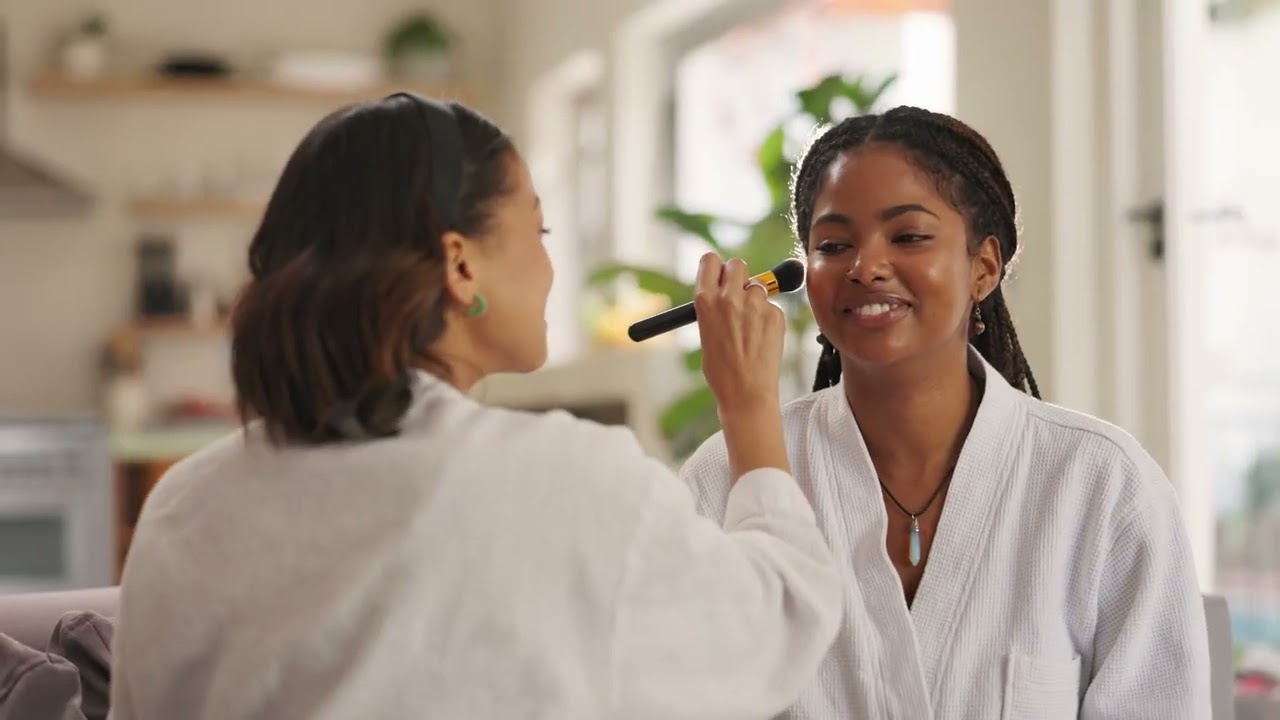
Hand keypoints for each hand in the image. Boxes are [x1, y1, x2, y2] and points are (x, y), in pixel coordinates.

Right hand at [693, 253, 785, 413]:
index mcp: (705, 301)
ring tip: (750, 329)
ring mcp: (755, 304)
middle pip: (738, 264)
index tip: (720, 276)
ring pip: (758, 287)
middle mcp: (729, 297)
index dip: (717, 268)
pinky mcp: (775, 314)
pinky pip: (772, 307)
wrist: (746, 392)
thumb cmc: (722, 370)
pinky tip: (762, 340)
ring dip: (755, 300)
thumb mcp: (706, 334)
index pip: (710, 260)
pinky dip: (768, 319)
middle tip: (739, 295)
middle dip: (739, 277)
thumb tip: (727, 291)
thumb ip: (715, 308)